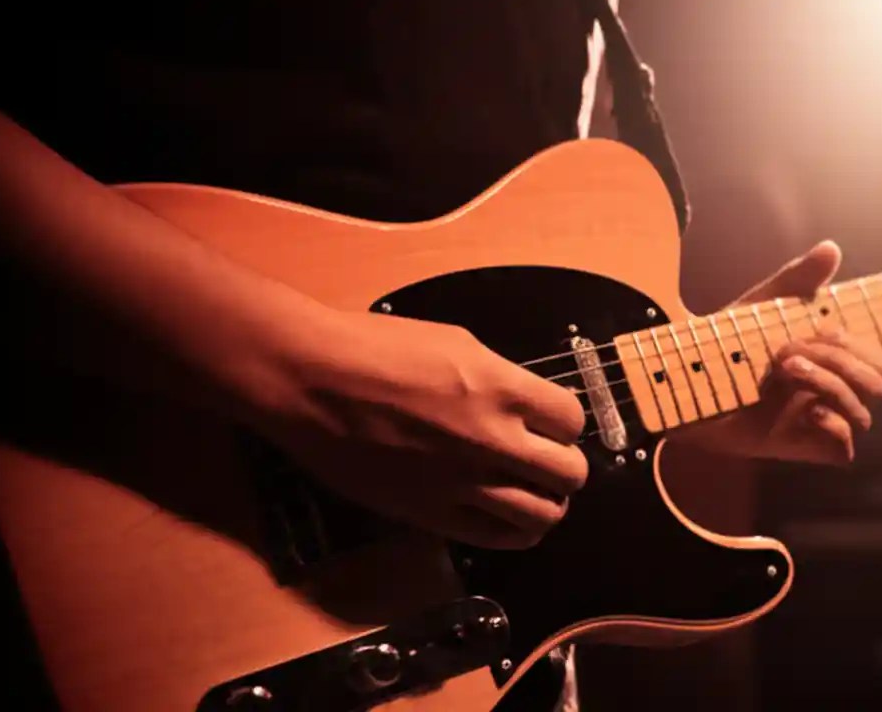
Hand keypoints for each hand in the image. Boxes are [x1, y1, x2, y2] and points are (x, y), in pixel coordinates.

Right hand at [250, 310, 587, 549]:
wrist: (310, 381)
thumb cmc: (374, 347)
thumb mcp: (456, 343)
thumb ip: (500, 378)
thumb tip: (524, 404)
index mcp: (499, 387)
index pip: (571, 420)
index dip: (564, 424)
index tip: (549, 424)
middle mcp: (491, 438)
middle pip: (569, 472)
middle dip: (565, 467)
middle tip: (546, 462)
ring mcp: (462, 482)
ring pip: (543, 515)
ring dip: (547, 504)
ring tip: (532, 494)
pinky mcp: (431, 513)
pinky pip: (496, 538)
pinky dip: (514, 531)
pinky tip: (506, 518)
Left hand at [672, 241, 881, 464]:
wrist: (691, 380)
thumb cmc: (731, 343)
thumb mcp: (764, 306)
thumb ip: (798, 279)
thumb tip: (831, 247)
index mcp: (831, 360)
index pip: (879, 357)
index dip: (863, 344)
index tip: (826, 329)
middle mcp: (832, 389)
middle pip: (877, 381)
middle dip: (842, 360)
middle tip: (792, 350)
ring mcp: (819, 418)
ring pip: (863, 412)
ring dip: (831, 385)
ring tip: (786, 369)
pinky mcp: (803, 445)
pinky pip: (844, 448)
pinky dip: (834, 426)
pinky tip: (807, 410)